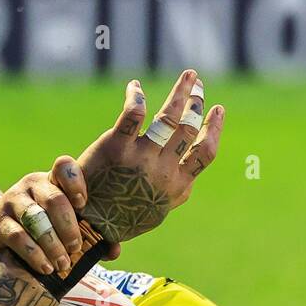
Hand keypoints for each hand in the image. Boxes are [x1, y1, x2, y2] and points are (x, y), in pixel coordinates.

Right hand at [0, 158, 109, 276]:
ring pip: (36, 219)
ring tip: (62, 264)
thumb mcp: (60, 226)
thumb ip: (87, 234)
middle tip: (76, 249)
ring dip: (53, 245)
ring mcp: (12, 201)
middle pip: (54, 199)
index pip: (64, 167)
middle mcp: (30, 186)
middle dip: (69, 227)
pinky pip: (19, 237)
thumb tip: (113, 250)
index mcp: (51, 182)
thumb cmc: (36, 230)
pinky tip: (45, 268)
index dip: (76, 182)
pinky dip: (35, 255)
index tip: (84, 204)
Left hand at [77, 69, 224, 242]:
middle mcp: (164, 171)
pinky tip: (134, 86)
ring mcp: (141, 158)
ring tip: (189, 76)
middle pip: (188, 129)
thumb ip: (173, 195)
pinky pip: (134, 113)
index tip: (218, 111)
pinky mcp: (117, 147)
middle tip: (197, 85)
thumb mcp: (154, 213)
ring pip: (169, 118)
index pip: (204, 153)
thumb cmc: (118, 221)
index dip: (214, 129)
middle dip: (196, 103)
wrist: (87, 230)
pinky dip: (136, 97)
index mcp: (177, 187)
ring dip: (180, 93)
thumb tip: (188, 183)